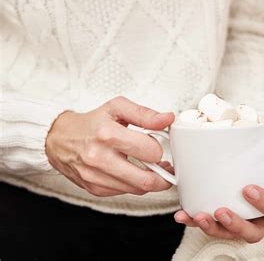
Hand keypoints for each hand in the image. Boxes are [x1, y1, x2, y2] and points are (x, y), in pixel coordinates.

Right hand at [45, 96, 174, 196]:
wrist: (59, 139)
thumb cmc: (91, 123)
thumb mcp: (117, 108)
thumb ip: (145, 114)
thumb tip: (167, 119)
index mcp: (107, 135)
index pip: (149, 152)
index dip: (159, 149)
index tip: (159, 146)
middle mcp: (99, 158)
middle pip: (146, 180)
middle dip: (163, 175)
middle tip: (167, 167)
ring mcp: (96, 176)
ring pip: (138, 189)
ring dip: (151, 181)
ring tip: (151, 167)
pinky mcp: (94, 189)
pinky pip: (125, 192)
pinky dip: (134, 184)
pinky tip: (133, 172)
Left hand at [174, 143, 263, 242]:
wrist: (255, 162)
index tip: (248, 189)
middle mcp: (262, 219)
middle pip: (253, 232)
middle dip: (235, 225)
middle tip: (221, 211)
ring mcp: (242, 222)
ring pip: (230, 234)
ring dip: (213, 228)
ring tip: (198, 216)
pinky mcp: (223, 221)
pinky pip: (211, 226)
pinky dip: (195, 222)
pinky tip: (183, 215)